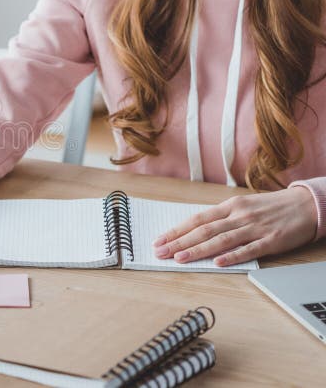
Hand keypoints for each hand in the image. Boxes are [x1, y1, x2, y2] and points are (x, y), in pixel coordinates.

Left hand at [153, 187, 317, 266]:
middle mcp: (239, 215)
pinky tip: (218, 263)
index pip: (197, 219)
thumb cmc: (272, 207)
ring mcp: (255, 228)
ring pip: (221, 239)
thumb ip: (222, 217)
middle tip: (160, 252)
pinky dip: (233, 256)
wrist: (307, 204)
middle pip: (204, 229)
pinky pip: (249, 249)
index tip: (159, 240)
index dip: (176, 230)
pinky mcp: (272, 240)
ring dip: (198, 249)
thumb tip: (196, 230)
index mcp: (231, 206)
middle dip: (179, 241)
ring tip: (180, 257)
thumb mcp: (243, 206)